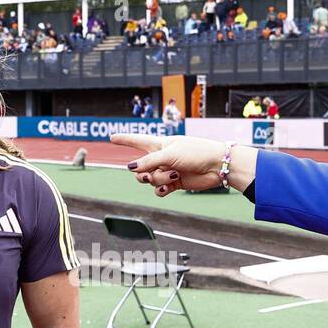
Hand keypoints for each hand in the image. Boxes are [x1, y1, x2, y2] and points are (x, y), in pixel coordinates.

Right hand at [111, 133, 246, 195]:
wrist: (216, 166)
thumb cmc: (195, 152)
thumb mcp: (169, 154)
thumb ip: (149, 161)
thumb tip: (130, 168)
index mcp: (159, 145)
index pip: (137, 141)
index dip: (124, 139)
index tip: (111, 137)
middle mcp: (161, 158)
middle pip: (139, 168)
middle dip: (142, 173)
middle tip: (150, 173)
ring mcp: (167, 171)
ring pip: (150, 180)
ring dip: (158, 180)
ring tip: (173, 176)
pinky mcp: (175, 183)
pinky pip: (159, 190)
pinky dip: (161, 190)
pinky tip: (167, 189)